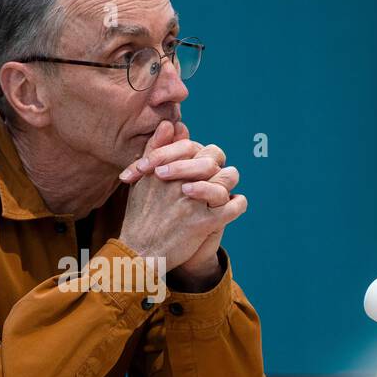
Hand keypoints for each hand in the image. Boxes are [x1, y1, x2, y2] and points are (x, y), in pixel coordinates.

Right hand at [117, 120, 246, 273]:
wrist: (138, 252)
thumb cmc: (140, 216)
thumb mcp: (142, 179)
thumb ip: (155, 149)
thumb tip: (171, 124)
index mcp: (166, 170)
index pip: (193, 147)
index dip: (199, 153)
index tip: (200, 162)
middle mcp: (180, 182)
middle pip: (213, 159)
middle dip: (217, 164)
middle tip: (215, 174)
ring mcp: (193, 203)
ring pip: (226, 179)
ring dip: (228, 182)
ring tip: (225, 189)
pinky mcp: (204, 223)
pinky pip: (233, 207)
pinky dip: (238, 204)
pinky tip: (234, 204)